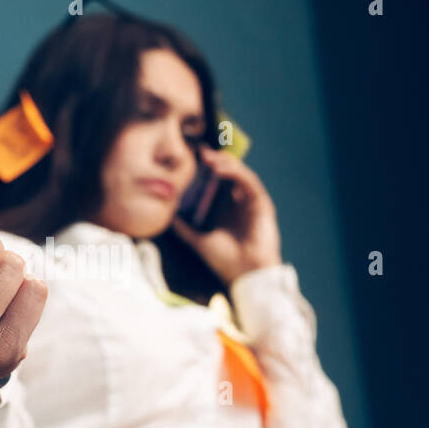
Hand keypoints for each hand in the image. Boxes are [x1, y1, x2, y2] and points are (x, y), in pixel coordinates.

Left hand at [172, 146, 281, 285]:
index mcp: (227, 209)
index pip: (218, 181)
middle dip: (215, 160)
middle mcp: (240, 202)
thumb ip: (184, 228)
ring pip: (240, 174)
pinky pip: (249, 182)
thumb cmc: (225, 261)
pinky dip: (236, 173)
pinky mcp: (262, 204)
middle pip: (230, 173)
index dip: (206, 167)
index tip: (191, 156)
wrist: (245, 276)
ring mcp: (252, 202)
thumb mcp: (198, 240)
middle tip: (198, 151)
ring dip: (224, 163)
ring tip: (208, 157)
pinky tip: (220, 169)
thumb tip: (166, 216)